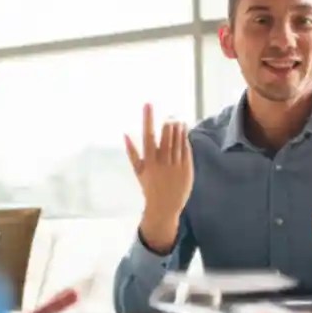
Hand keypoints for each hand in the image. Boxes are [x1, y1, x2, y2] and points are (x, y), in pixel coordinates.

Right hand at [125, 103, 192, 251]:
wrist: (164, 207)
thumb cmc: (149, 187)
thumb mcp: (138, 171)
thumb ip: (132, 152)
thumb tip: (125, 135)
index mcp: (148, 162)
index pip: (148, 135)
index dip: (148, 119)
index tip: (148, 105)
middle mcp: (162, 162)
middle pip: (166, 137)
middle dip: (167, 123)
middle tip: (169, 114)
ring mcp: (175, 166)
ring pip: (177, 141)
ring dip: (178, 128)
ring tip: (178, 120)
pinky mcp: (186, 169)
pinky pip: (186, 150)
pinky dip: (185, 139)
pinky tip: (184, 131)